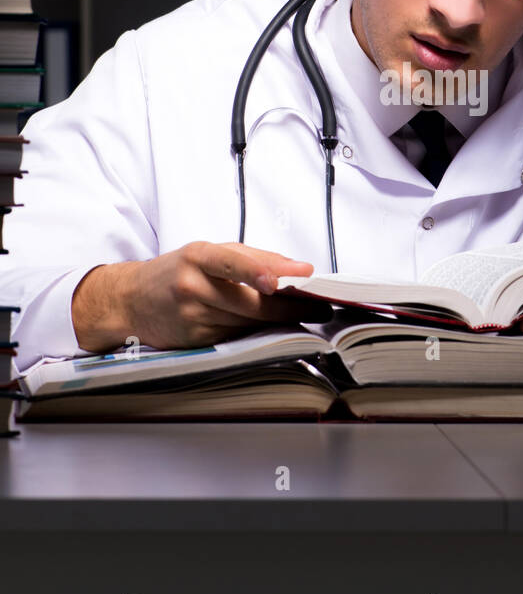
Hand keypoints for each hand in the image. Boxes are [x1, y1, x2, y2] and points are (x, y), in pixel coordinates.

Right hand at [72, 241, 317, 352]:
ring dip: (279, 321)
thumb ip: (253, 256)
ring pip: (249, 323)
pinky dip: (258, 333)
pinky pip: (238, 338)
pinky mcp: (196, 342)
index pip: (231, 262)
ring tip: (305, 315)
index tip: (285, 279)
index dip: (258, 270)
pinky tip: (272, 329)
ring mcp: (193, 317)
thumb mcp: (208, 252)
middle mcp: (193, 286)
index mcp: (198, 256)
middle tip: (320, 307)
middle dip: (290, 306)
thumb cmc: (178, 271)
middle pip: (251, 302)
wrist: (131, 301)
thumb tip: (296, 268)